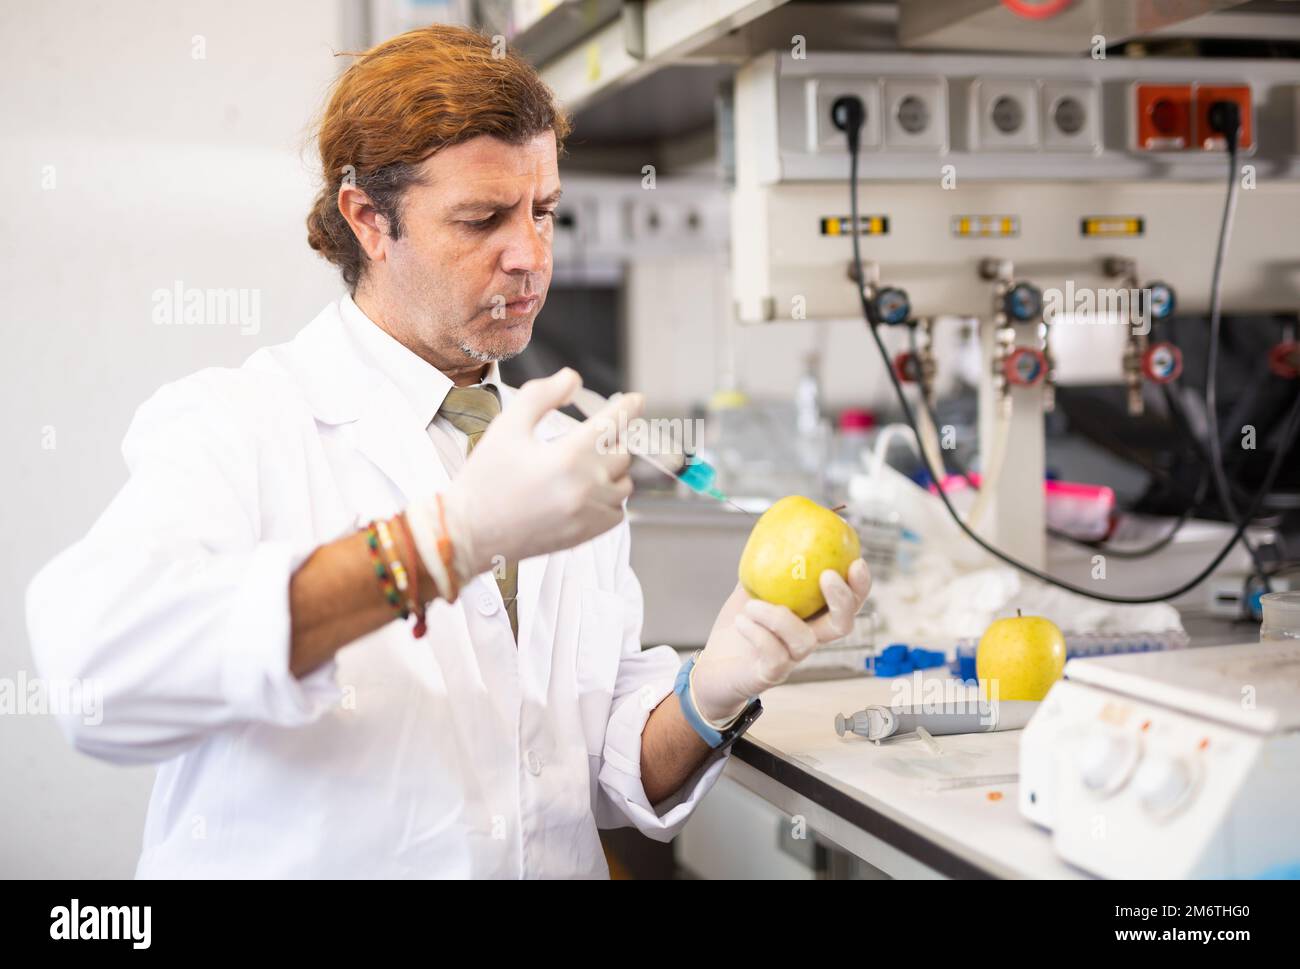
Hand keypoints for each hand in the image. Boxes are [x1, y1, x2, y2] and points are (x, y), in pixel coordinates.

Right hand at [436, 368, 643, 580]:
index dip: (628, 408)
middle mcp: (585, 487)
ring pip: (624, 483)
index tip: (637, 400)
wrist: (469, 534)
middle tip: (591, 436)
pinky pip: (617, 510)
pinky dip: (609, 497)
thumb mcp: (506, 427)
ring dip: (612, 469)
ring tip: (584, 465)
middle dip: (611, 439)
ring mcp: (589, 515)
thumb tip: (573, 379)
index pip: (612, 424)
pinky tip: (585, 491)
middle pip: (622, 452)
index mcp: (567, 457)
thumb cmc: (485, 478)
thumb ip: (541, 395)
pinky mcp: (587, 535)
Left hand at [691, 559, 871, 723]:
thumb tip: (778, 524)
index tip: (857, 560)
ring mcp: (791, 659)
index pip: (848, 602)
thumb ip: (767, 561)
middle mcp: (808, 638)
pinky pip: (774, 655)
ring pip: (804, 642)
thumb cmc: (740, 623)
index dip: (858, 585)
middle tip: (828, 576)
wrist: (714, 663)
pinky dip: (758, 633)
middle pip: (843, 625)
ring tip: (752, 604)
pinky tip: (742, 621)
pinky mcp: (770, 674)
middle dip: (843, 600)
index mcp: (811, 616)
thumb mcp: (753, 584)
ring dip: (779, 618)